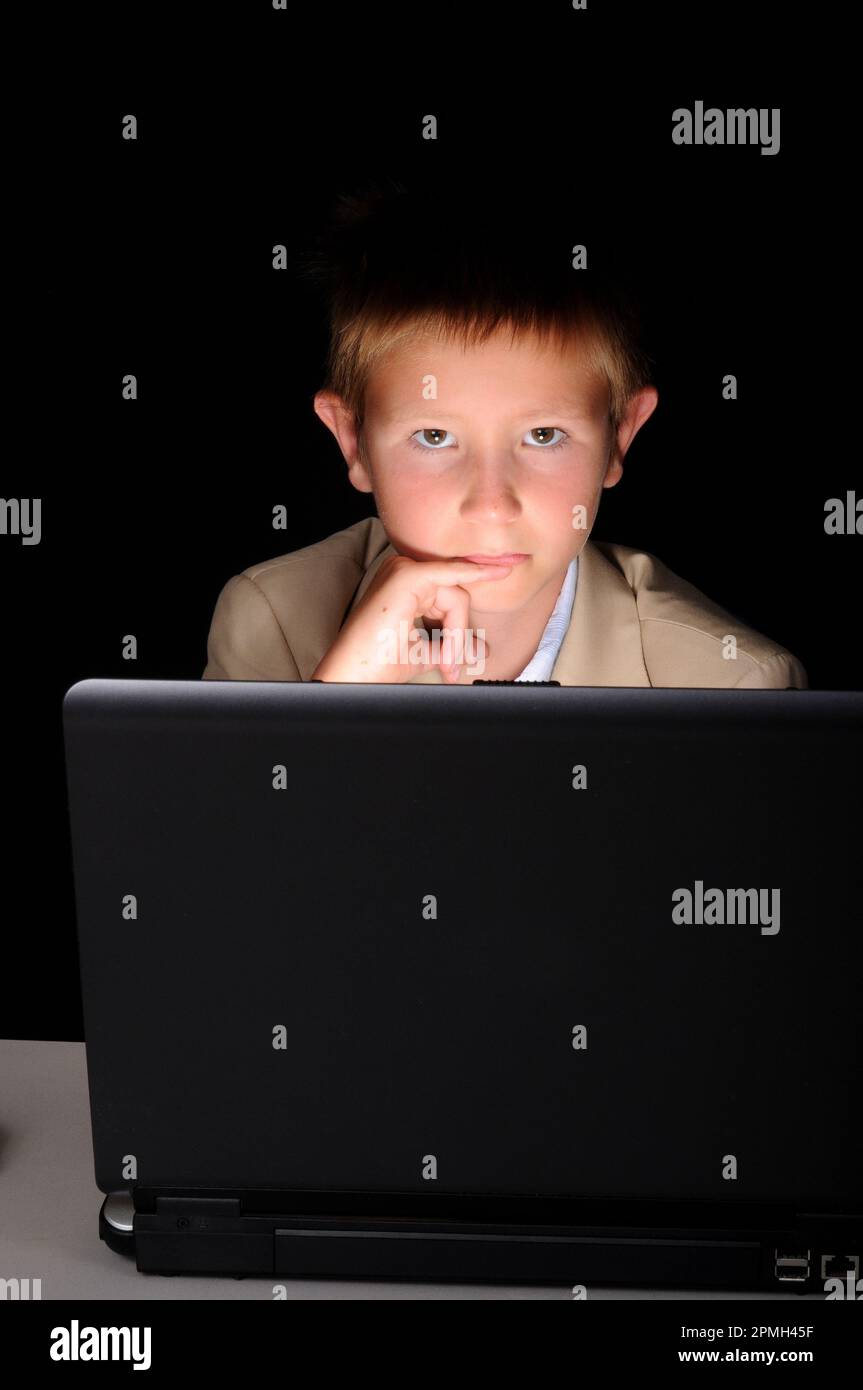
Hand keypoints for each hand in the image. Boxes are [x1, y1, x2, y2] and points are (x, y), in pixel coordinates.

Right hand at [310, 553, 512, 683]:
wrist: (353, 676)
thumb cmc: (379, 665)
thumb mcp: (424, 653)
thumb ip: (451, 645)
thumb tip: (482, 649)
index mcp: (405, 584)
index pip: (450, 596)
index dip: (464, 621)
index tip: (490, 605)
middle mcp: (402, 570)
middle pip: (456, 595)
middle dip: (459, 635)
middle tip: (451, 670)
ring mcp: (403, 570)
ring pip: (457, 597)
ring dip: (457, 635)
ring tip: (445, 666)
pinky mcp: (407, 576)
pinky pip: (453, 579)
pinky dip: (469, 590)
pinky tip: (494, 575)